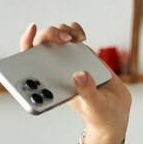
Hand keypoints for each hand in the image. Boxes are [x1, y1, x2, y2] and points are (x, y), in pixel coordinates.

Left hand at [19, 21, 130, 143]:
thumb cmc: (99, 113)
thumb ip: (86, 91)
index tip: (32, 30)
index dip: (26, 43)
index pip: (28, 63)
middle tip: (63, 39)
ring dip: (63, 31)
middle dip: (50, 35)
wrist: (116, 110)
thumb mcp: (93, 106)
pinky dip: (75, 30)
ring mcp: (67, 61)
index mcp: (50, 87)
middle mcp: (54, 72)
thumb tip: (79, 74)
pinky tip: (81, 37)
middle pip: (42, 44)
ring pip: (56, 36)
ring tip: (74, 38)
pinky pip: (72, 35)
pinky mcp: (81, 55)